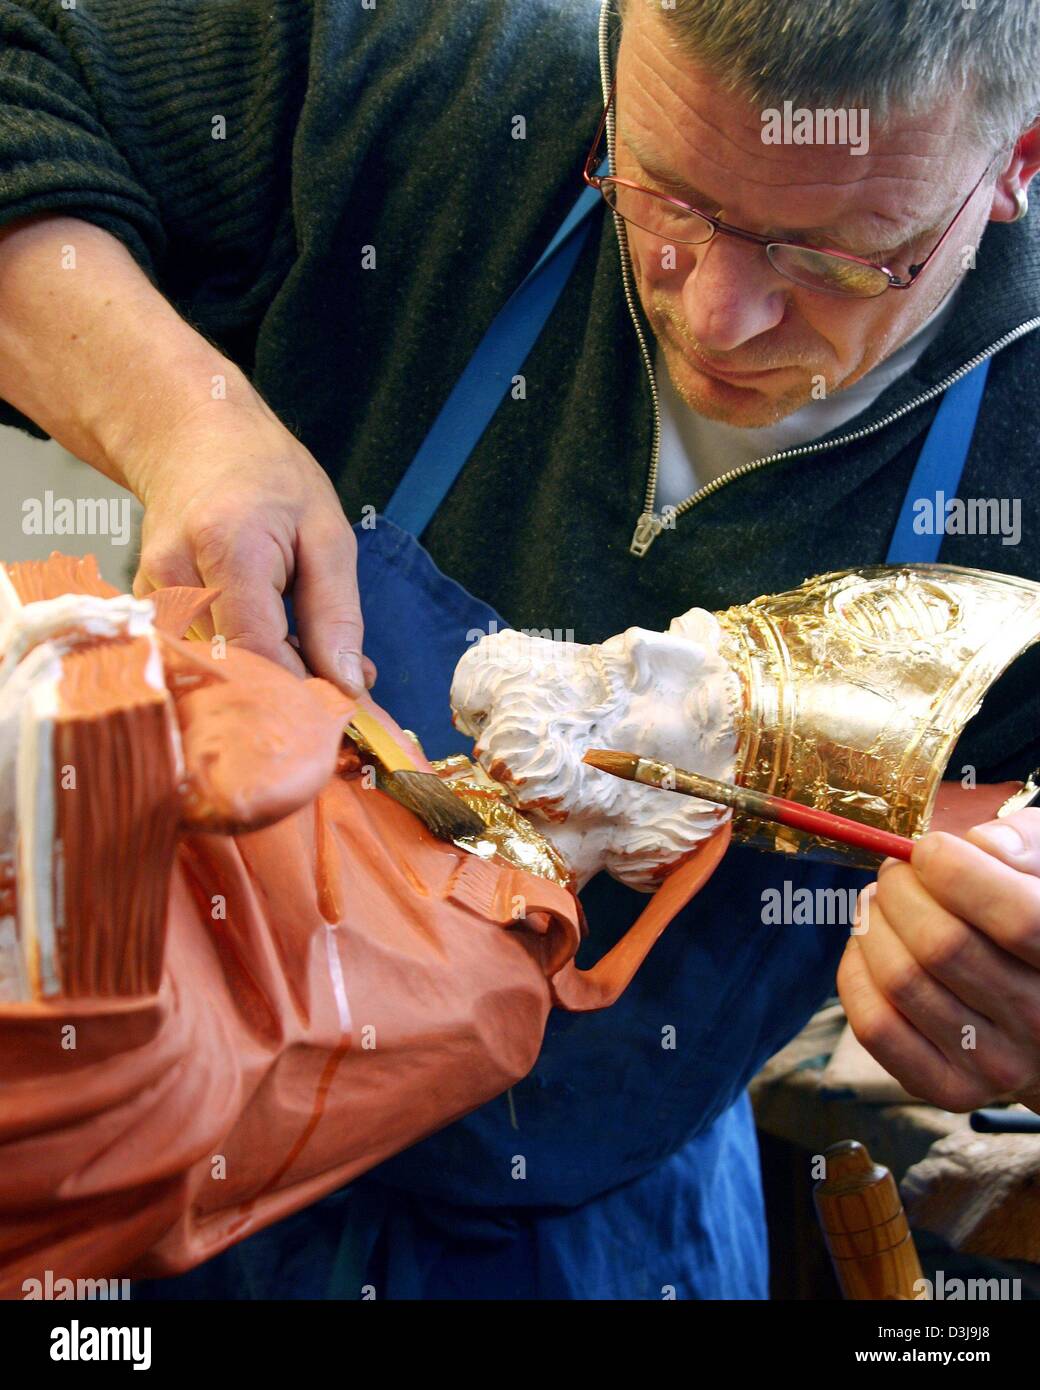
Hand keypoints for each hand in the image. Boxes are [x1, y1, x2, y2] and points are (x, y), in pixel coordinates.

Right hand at [128, 394, 376, 694]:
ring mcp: (150, 593)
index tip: (344, 705)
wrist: (190, 436)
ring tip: (301, 645)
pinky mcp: (146, 608)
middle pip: (232, 670)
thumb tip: (348, 686)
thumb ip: (336, 614)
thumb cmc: (267, 477)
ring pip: (215, 670)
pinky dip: (240, 661)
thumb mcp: (326, 534)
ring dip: (265, 675)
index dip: (301, 690)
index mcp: (227, 547)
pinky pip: (198, 657)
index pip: (260, 652)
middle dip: (288, 690)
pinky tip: (267, 639)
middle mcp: (175, 574)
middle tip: (334, 682)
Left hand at [838, 796, 1039, 1114]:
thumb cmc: (1032, 922)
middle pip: (943, 945)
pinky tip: (868, 948)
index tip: (929, 850)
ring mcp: (996, 1063)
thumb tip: (981, 846)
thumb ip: (1025, 847)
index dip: (955, 871)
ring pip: (901, 980)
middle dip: (900, 891)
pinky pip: (875, 1026)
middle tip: (896, 874)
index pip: (1016, 918)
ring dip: (872, 925)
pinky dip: (855, 974)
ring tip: (881, 904)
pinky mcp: (950, 1087)